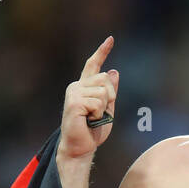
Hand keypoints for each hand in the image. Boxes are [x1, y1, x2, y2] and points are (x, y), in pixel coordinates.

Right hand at [58, 36, 119, 158]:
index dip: (102, 52)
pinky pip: (98, 103)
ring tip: (92, 118)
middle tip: (98, 114)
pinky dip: (98, 114)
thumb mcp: (107, 110)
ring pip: (104, 92)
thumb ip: (110, 92)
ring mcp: (74, 93)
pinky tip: (88, 120)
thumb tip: (114, 71)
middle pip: (105, 79)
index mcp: (84, 87)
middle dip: (110, 98)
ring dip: (104, 108)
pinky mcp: (74, 101)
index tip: (110, 39)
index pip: (93, 65)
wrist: (80, 148)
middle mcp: (77, 86)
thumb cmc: (92, 132)